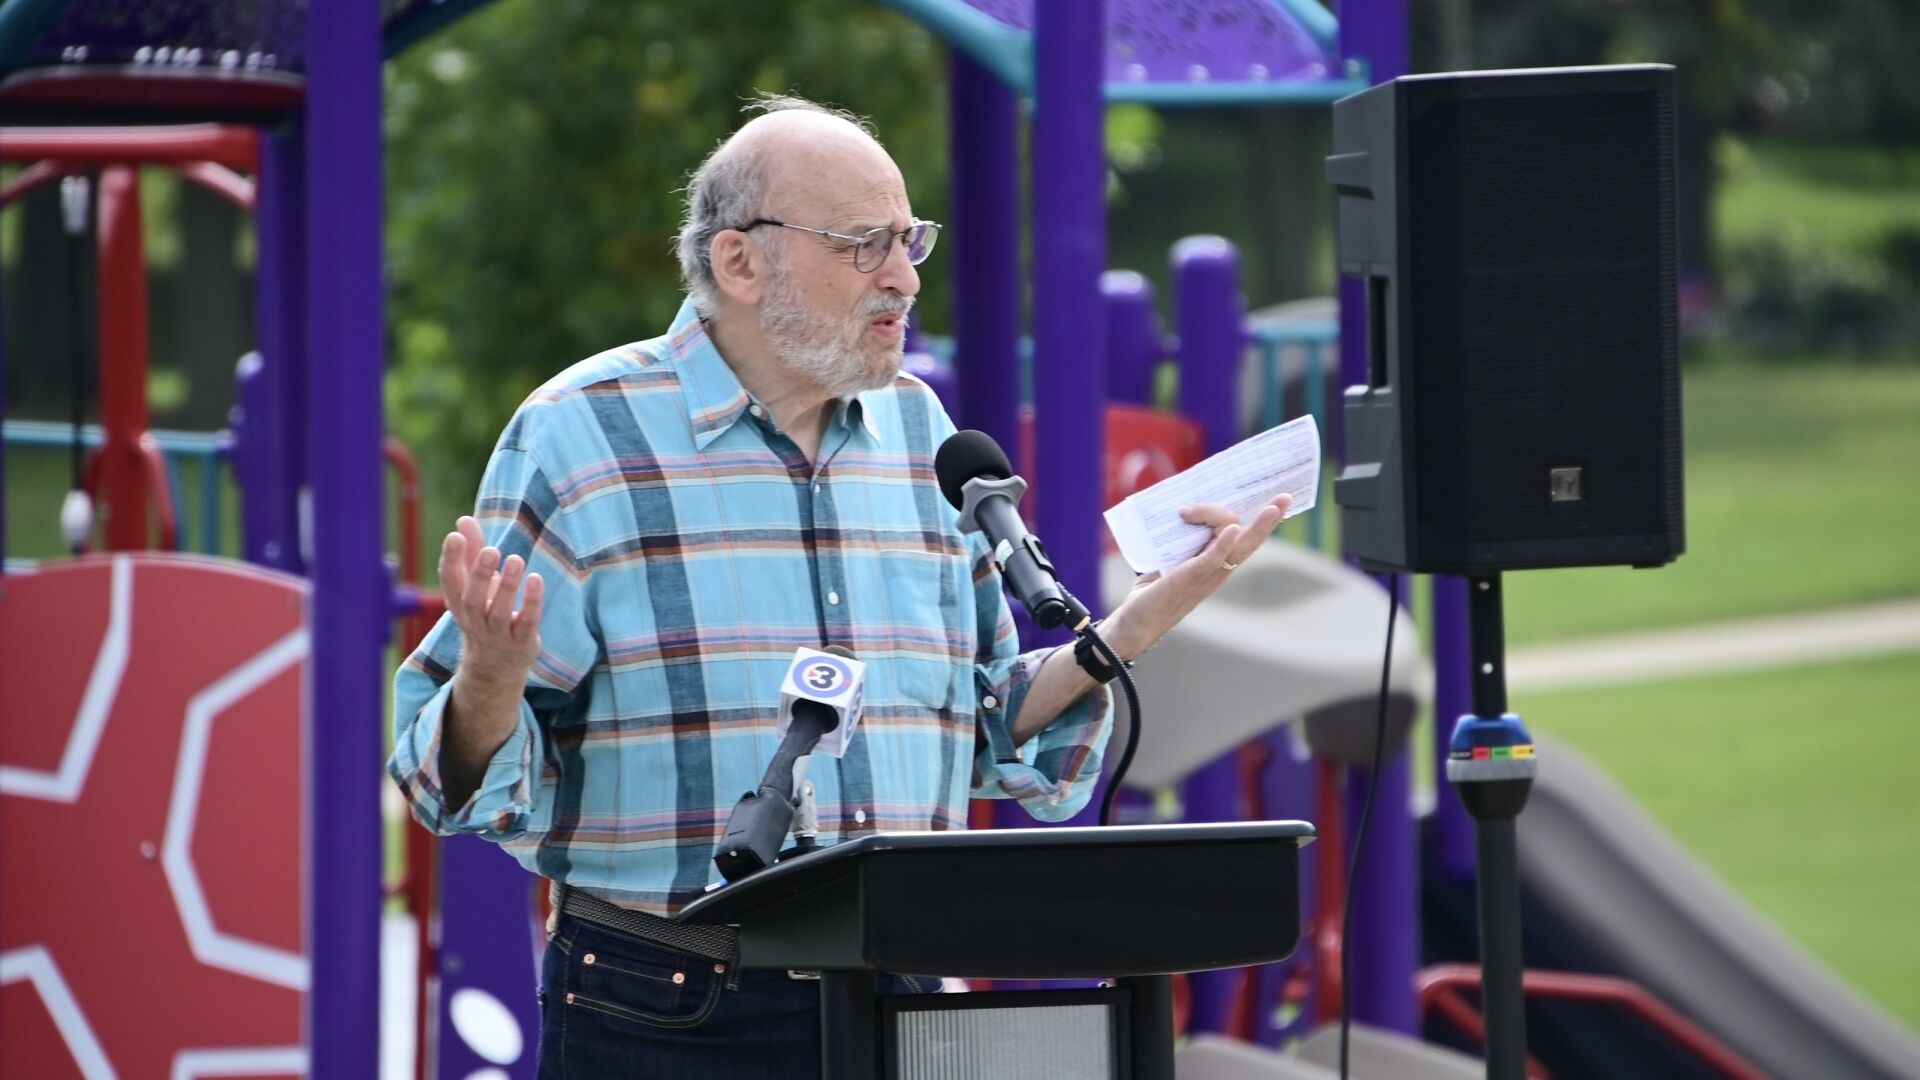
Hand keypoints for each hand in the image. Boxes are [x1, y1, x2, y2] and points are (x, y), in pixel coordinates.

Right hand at [440, 515, 544, 684]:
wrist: (495, 666)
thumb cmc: (485, 613)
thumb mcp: (476, 585)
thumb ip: (472, 553)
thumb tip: (464, 520)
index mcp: (460, 603)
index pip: (450, 581)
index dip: (451, 560)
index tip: (454, 536)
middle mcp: (476, 620)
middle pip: (473, 599)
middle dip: (480, 574)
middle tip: (491, 550)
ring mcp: (499, 633)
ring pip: (500, 611)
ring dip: (508, 585)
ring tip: (516, 559)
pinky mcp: (522, 642)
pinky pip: (527, 622)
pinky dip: (532, 602)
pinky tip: (536, 579)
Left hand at [1101, 494, 1290, 659]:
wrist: (1133, 623)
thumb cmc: (1152, 590)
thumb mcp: (1169, 557)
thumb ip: (1181, 537)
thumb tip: (1185, 505)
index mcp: (1215, 564)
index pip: (1243, 539)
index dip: (1260, 521)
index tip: (1276, 501)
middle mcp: (1217, 571)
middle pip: (1249, 543)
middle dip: (1269, 520)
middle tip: (1286, 497)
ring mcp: (1205, 577)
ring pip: (1237, 549)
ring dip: (1257, 528)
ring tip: (1272, 509)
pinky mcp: (1186, 581)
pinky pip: (1209, 560)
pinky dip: (1223, 545)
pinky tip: (1234, 530)